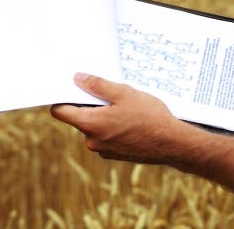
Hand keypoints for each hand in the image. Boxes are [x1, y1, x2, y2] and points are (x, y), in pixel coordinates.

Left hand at [51, 73, 184, 164]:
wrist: (172, 143)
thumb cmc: (149, 116)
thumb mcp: (124, 93)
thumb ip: (98, 85)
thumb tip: (78, 79)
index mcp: (90, 124)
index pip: (61, 112)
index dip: (62, 98)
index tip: (71, 87)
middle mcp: (92, 140)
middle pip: (79, 118)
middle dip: (90, 104)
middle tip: (108, 92)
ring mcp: (103, 150)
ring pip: (95, 127)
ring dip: (104, 116)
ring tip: (124, 107)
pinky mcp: (115, 154)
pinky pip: (106, 136)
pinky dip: (113, 127)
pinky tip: (130, 120)